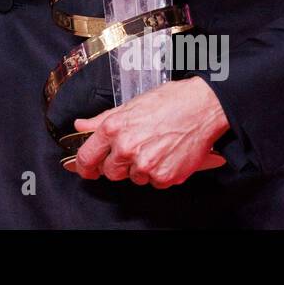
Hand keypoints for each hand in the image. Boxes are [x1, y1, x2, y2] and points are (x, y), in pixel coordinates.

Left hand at [68, 77, 229, 187]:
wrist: (202, 107)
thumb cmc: (169, 101)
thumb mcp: (129, 105)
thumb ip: (101, 120)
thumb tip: (81, 126)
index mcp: (113, 128)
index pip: (87, 157)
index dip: (84, 166)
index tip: (85, 169)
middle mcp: (127, 148)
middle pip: (109, 172)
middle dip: (117, 165)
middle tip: (132, 151)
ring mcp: (145, 165)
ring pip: (133, 178)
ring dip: (140, 168)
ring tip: (154, 147)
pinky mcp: (164, 176)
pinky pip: (154, 182)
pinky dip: (159, 172)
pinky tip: (166, 154)